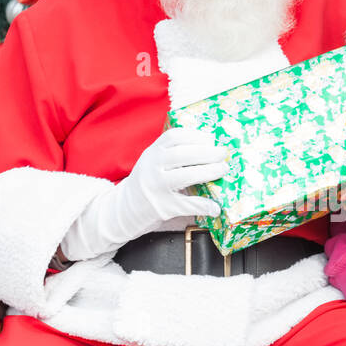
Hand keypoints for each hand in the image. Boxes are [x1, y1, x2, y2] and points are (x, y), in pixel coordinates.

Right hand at [61, 126, 228, 260]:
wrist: (123, 209)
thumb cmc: (147, 182)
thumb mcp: (153, 162)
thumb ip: (173, 154)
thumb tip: (210, 148)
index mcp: (152, 152)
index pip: (174, 137)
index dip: (195, 136)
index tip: (211, 138)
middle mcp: (152, 167)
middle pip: (182, 155)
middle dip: (206, 152)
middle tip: (222, 154)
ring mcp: (156, 187)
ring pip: (185, 177)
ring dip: (208, 172)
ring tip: (222, 171)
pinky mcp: (162, 207)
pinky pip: (187, 205)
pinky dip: (204, 205)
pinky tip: (215, 206)